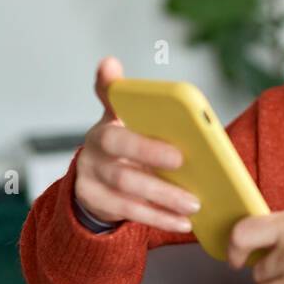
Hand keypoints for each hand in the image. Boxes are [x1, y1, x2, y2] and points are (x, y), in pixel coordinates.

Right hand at [72, 56, 200, 232]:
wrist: (97, 184)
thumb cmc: (126, 150)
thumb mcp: (129, 124)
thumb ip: (134, 103)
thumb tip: (109, 62)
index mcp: (107, 120)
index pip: (108, 99)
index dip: (112, 89)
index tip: (124, 76)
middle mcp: (92, 146)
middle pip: (119, 145)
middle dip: (149, 151)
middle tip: (182, 159)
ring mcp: (89, 175)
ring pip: (125, 184)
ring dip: (162, 194)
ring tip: (194, 202)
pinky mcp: (94, 201)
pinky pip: (128, 212)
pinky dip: (158, 217)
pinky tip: (183, 221)